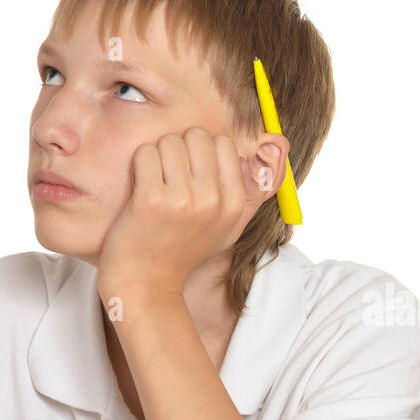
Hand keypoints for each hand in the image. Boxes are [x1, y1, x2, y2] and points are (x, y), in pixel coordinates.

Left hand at [97, 128, 282, 298]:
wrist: (147, 283)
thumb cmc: (186, 250)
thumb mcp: (230, 227)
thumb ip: (252, 192)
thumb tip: (278, 144)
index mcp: (234, 203)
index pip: (223, 143)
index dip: (204, 152)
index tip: (193, 174)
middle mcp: (212, 200)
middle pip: (197, 136)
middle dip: (181, 149)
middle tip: (171, 177)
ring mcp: (182, 200)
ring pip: (169, 141)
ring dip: (158, 156)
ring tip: (156, 183)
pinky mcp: (150, 199)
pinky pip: (145, 153)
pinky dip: (140, 165)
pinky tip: (141, 188)